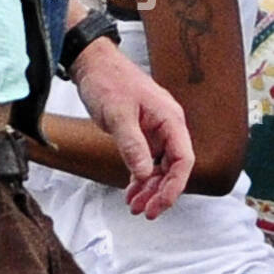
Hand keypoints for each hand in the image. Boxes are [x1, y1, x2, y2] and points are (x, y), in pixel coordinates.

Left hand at [71, 38, 193, 218]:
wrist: (91, 62)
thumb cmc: (107, 79)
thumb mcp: (118, 113)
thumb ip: (133, 144)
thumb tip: (146, 174)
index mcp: (170, 118)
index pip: (183, 159)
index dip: (174, 185)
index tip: (160, 203)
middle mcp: (166, 126)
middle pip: (172, 168)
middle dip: (160, 192)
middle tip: (145, 212)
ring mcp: (154, 130)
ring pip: (158, 167)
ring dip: (149, 188)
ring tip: (134, 206)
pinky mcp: (140, 132)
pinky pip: (145, 160)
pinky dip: (139, 177)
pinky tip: (131, 192)